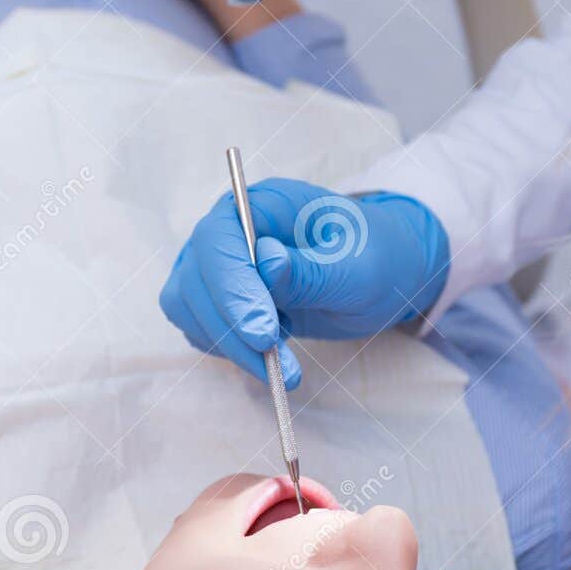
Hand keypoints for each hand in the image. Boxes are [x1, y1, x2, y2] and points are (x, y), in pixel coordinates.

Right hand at [160, 179, 449, 388]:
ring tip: (281, 365)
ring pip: (189, 304)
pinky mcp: (217, 296)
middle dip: (231, 325)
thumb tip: (267, 263)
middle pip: (197, 275)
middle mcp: (232, 228)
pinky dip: (226, 348)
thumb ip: (311, 271)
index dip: (233, 286)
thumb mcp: (359, 270)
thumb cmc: (376, 260)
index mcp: (266, 204)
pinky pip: (198, 325)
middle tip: (276, 362)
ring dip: (227, 343)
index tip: (263, 332)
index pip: (221, 237)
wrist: (381, 275)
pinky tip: (267, 356)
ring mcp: (219, 262)